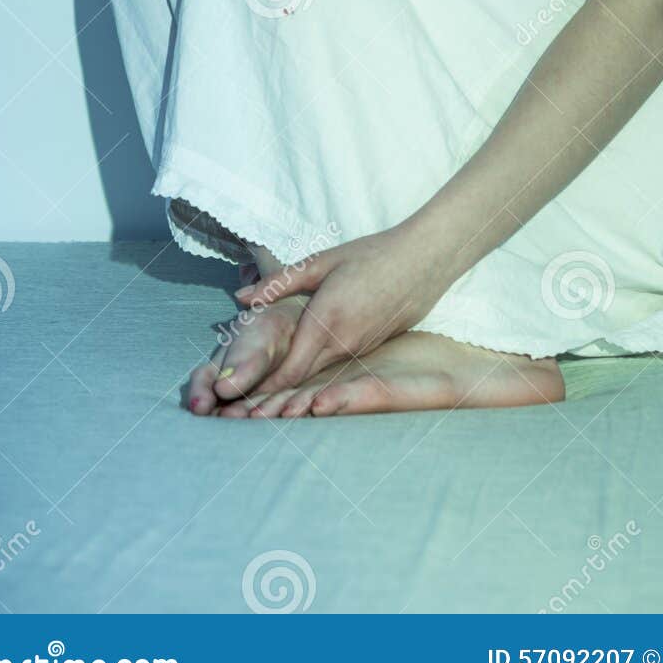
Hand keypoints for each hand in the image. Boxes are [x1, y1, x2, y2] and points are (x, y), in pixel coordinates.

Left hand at [232, 226, 445, 393]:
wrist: (424, 261)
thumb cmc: (371, 255)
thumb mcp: (322, 262)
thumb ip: (281, 282)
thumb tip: (241, 298)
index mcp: (326, 320)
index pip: (289, 369)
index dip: (263, 387)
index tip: (239, 397)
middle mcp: (343, 343)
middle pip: (302, 380)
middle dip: (272, 394)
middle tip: (241, 407)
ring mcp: (359, 350)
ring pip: (319, 375)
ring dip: (293, 387)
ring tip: (262, 400)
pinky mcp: (370, 350)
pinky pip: (336, 366)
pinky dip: (316, 375)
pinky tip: (301, 375)